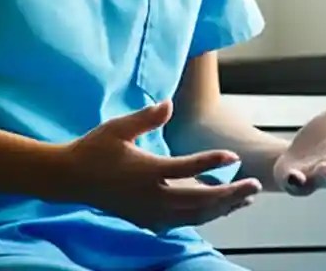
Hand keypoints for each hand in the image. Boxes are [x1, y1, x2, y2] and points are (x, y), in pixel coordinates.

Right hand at [65, 101, 260, 230]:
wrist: (69, 179)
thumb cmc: (94, 148)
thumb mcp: (118, 127)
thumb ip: (146, 117)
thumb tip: (170, 103)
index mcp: (146, 171)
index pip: (186, 169)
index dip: (212, 161)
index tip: (234, 156)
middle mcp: (150, 196)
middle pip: (198, 200)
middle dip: (230, 194)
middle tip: (256, 185)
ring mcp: (149, 212)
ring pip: (194, 216)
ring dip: (222, 208)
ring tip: (246, 199)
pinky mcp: (146, 220)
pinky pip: (182, 222)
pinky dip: (203, 216)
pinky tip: (219, 209)